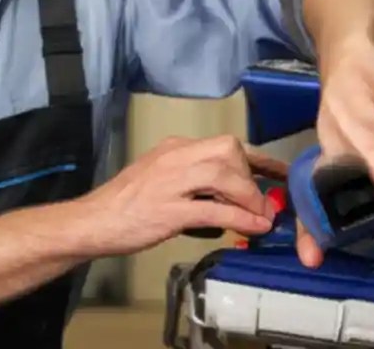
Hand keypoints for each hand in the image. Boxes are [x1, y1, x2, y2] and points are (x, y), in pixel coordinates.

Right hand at [71, 135, 287, 256]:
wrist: (93, 221)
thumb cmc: (126, 205)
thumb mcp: (162, 181)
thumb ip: (196, 184)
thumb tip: (233, 198)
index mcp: (174, 148)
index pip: (225, 145)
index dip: (259, 161)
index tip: (280, 175)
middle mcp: (174, 157)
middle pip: (229, 150)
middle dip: (251, 176)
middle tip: (256, 202)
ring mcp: (171, 182)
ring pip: (225, 174)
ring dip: (249, 196)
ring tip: (259, 215)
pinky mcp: (169, 209)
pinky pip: (216, 209)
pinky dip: (241, 217)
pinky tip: (253, 228)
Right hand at [297, 35, 373, 267]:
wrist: (341, 56)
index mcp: (354, 108)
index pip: (371, 140)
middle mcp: (329, 132)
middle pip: (327, 177)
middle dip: (323, 213)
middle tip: (317, 250)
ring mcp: (319, 146)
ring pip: (316, 188)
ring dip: (312, 223)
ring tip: (311, 255)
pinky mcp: (319, 157)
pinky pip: (316, 190)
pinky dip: (314, 218)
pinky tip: (313, 244)